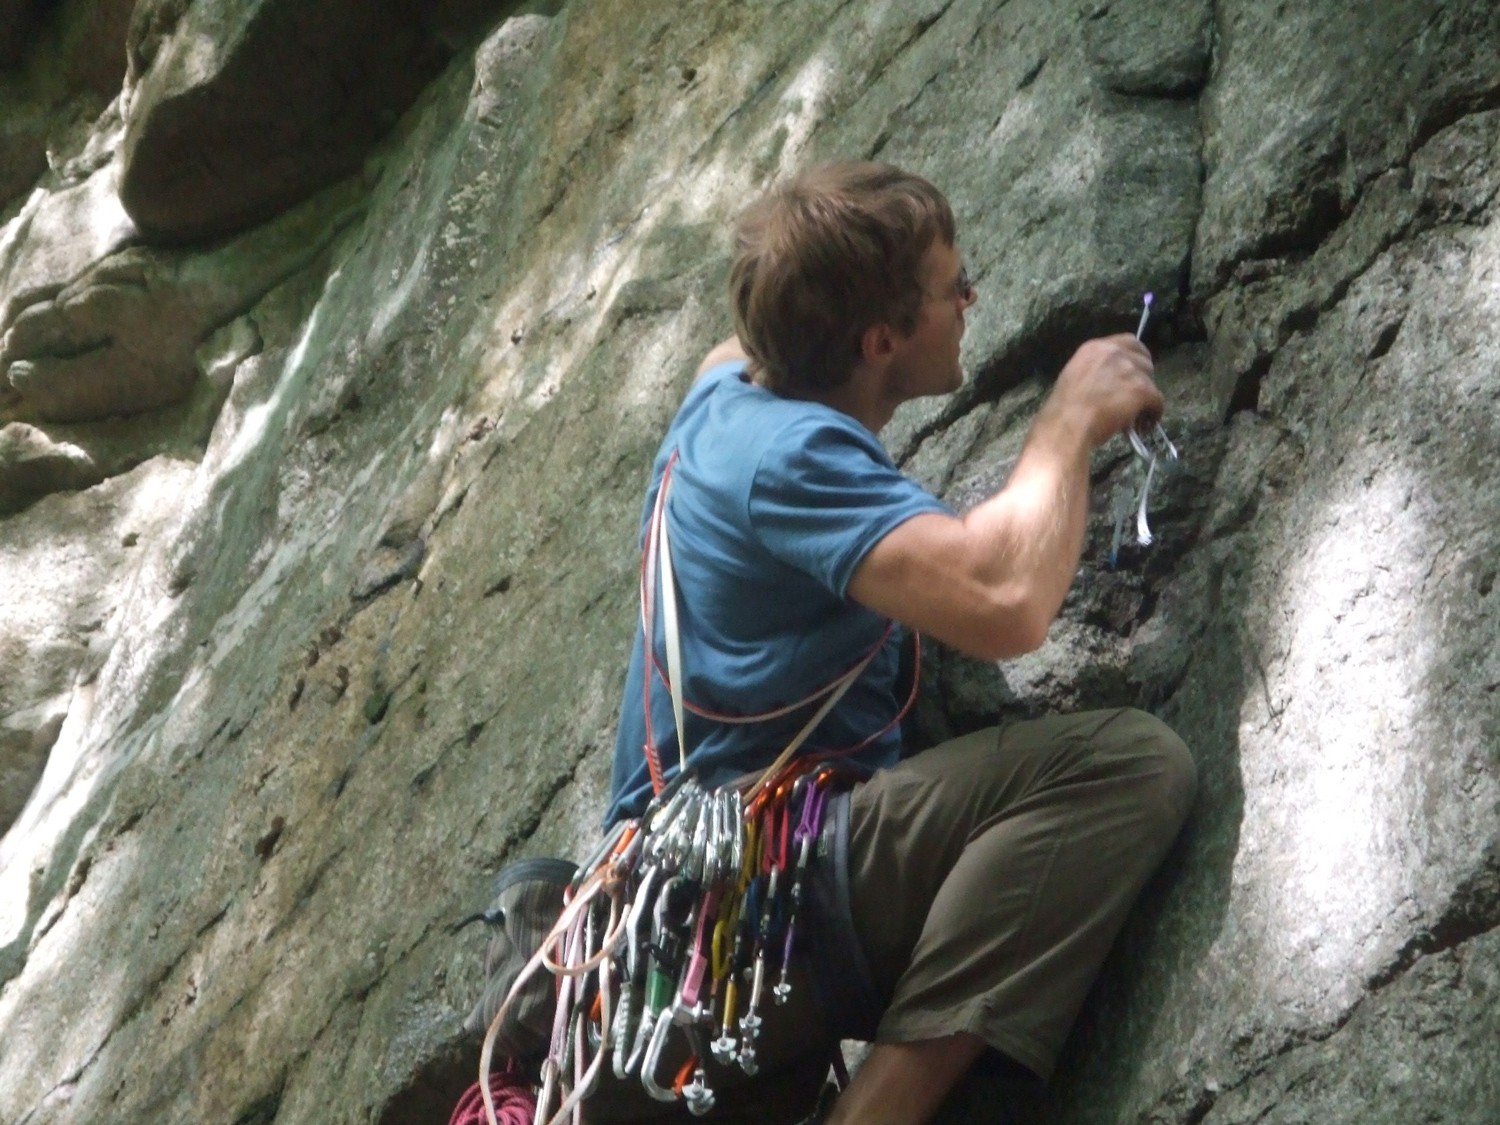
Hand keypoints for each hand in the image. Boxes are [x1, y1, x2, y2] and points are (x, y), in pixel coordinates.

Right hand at [1047, 334, 1162, 447]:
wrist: (1068, 426)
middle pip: (1144, 359)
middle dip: (1143, 377)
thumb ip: (1095, 370)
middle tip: (1135, 396)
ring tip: (1137, 414)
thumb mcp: (1074, 377)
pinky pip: (1157, 400)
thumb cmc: (1065, 410)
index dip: (1135, 358)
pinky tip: (1145, 424)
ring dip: (1147, 397)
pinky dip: (1154, 413)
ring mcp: (1129, 370)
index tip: (1134, 374)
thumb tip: (1110, 380)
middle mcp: (1114, 352)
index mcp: (1095, 347)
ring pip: (1151, 380)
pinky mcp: (1141, 389)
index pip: (1129, 342)